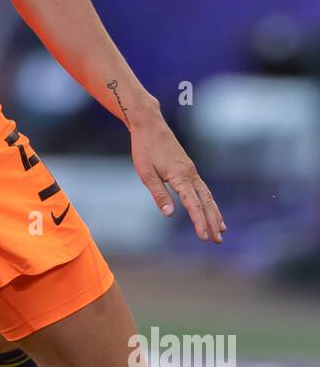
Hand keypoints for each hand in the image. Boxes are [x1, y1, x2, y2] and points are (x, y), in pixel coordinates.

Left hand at [130, 111, 225, 242]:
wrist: (150, 125)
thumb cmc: (145, 149)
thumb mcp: (146, 174)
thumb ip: (159, 194)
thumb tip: (169, 214)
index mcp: (180, 177)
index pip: (193, 204)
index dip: (199, 222)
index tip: (204, 237)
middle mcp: (190, 174)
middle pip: (205, 202)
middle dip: (212, 222)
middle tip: (217, 241)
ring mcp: (191, 171)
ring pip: (207, 196)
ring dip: (214, 213)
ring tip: (221, 229)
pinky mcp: (188, 169)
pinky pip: (203, 189)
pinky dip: (209, 201)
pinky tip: (210, 209)